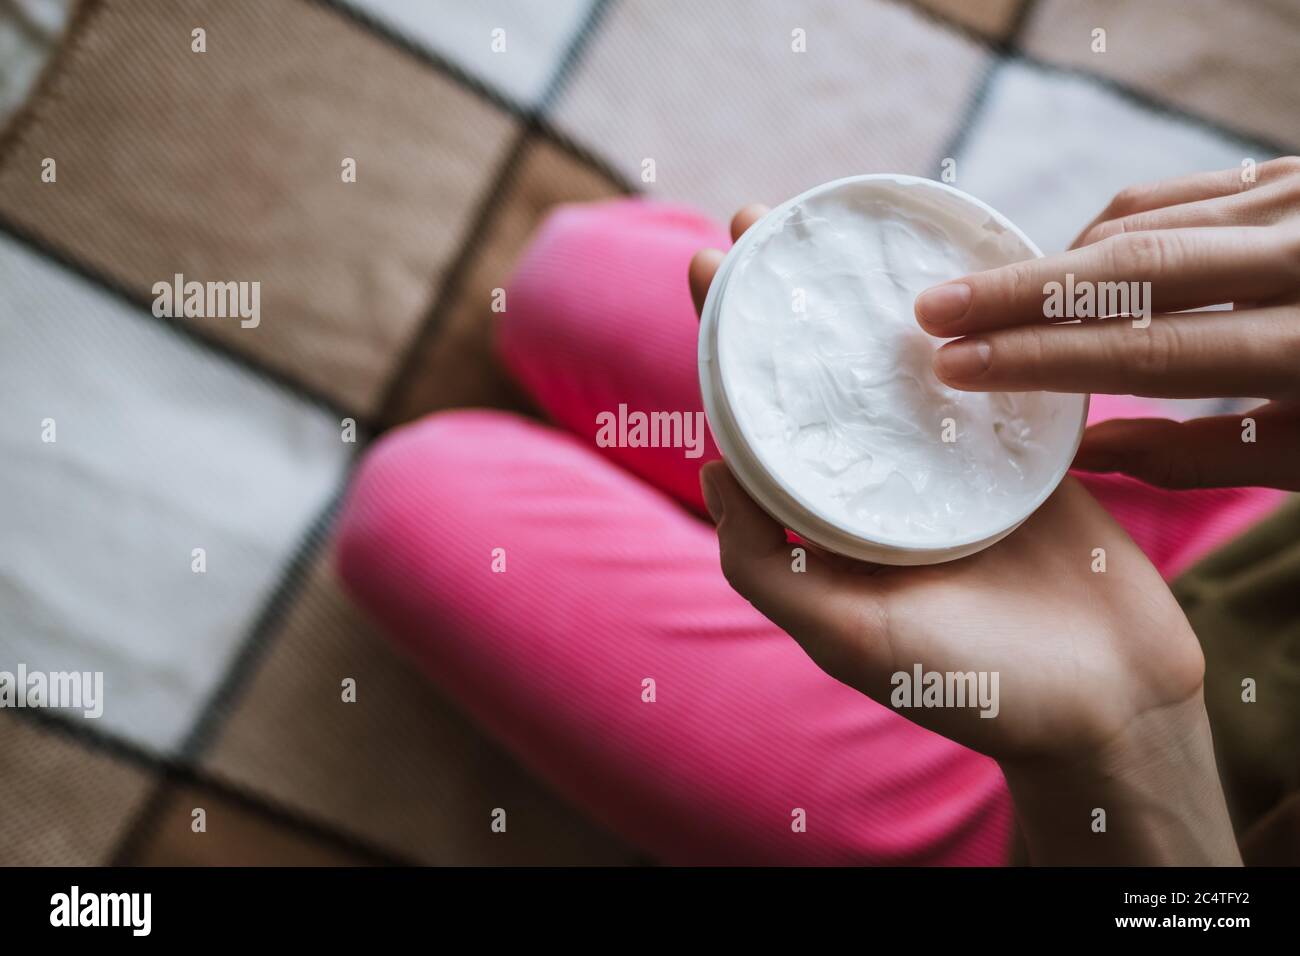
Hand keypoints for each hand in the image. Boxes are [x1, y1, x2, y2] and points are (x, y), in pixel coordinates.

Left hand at [690, 208, 1238, 863]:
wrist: (1113, 709)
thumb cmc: (976, 688)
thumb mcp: (849, 639)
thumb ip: (766, 568)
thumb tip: (710, 469)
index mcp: (829, 524)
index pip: (761, 417)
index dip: (727, 345)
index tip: (701, 267)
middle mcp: (880, 484)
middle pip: (819, 372)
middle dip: (785, 297)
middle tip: (757, 218)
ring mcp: (951, 463)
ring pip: (897, 362)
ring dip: (867, 291)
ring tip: (842, 222)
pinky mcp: (1023, 451)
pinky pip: (988, 374)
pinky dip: (967, 324)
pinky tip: (945, 267)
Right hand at [913, 158, 1299, 490]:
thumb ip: (1195, 457)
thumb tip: (1080, 451)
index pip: (1149, 352)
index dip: (1041, 361)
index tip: (956, 368)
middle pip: (1130, 269)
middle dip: (1017, 293)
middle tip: (928, 310)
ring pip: (1142, 222)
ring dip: (1049, 261)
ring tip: (975, 298)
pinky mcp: (1293, 175)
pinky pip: (1174, 196)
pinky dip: (1106, 231)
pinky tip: (1062, 267)